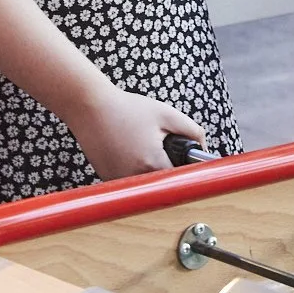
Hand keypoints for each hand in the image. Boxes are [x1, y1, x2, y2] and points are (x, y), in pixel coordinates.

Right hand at [65, 87, 208, 181]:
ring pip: (146, 185)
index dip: (188, 171)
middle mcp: (135, 179)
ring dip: (151, 172)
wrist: (90, 108)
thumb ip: (193, 131)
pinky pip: (130, 183)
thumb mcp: (167, 114)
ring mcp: (119, 182)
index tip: (189, 163)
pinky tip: (129, 152)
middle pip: (163, 184)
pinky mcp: (108, 181)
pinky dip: (135, 171)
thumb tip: (203, 149)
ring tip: (143, 148)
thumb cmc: (127, 109)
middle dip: (169, 169)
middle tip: (164, 150)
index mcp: (153, 163)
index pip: (181, 179)